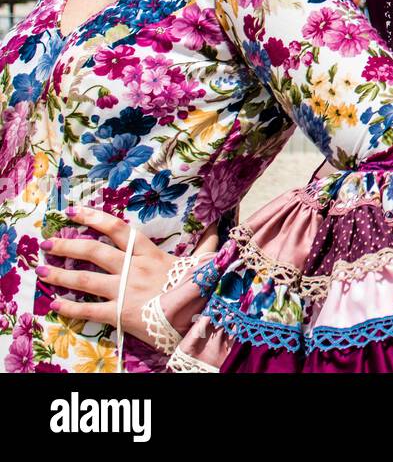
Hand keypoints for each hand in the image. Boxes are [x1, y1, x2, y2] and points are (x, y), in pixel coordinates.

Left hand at [38, 205, 217, 342]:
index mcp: (151, 254)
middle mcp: (134, 269)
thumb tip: (218, 225)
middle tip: (47, 243)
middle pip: (95, 251)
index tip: (74, 211)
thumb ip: (207, 244)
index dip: (95, 218)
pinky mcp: (120, 314)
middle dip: (68, 245)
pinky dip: (70, 308)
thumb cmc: (201, 287)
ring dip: (60, 274)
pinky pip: (89, 310)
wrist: (201, 315)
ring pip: (85, 279)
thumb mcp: (204, 261)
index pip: (119, 230)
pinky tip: (55, 304)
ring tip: (40, 270)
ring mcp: (125, 291)